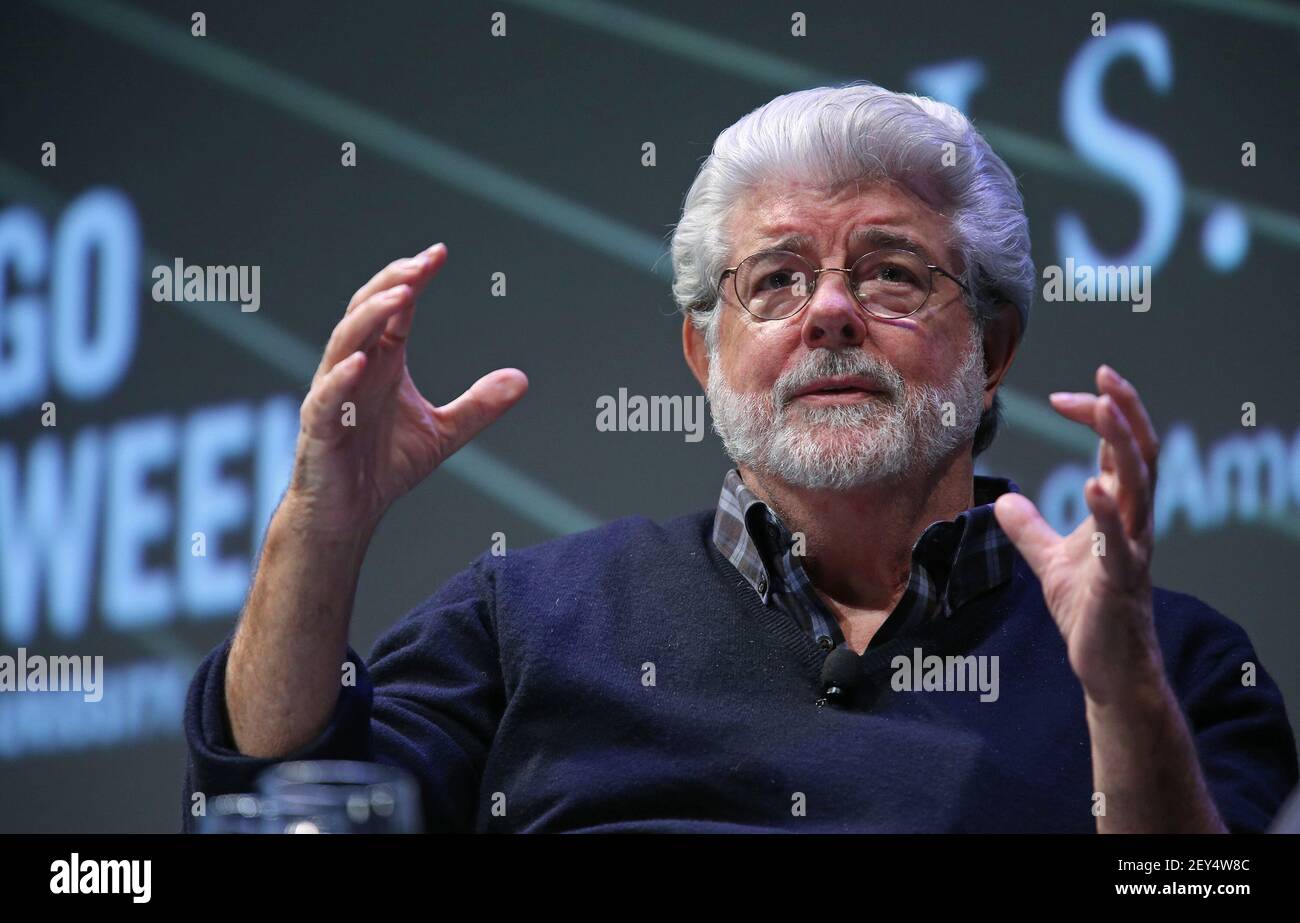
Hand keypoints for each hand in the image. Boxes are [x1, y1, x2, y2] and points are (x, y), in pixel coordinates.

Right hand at [289, 243, 527, 535]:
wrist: (349, 514)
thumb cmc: (383, 466)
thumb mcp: (444, 433)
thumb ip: (479, 405)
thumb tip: (522, 379)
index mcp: (382, 363)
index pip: (395, 311)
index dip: (413, 279)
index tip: (439, 254)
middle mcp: (355, 370)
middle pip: (365, 313)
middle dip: (392, 285)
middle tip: (420, 265)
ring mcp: (333, 396)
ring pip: (343, 344)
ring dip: (369, 318)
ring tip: (398, 297)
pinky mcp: (319, 430)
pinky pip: (326, 399)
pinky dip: (341, 380)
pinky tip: (360, 362)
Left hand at [993, 365, 1163, 703]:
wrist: (1106, 667)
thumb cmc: (1088, 612)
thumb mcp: (1050, 561)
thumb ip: (1029, 528)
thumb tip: (1002, 500)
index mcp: (1120, 511)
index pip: (1118, 449)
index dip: (1098, 416)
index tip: (1063, 396)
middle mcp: (1134, 524)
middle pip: (1141, 455)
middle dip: (1125, 412)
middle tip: (1105, 374)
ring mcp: (1132, 551)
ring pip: (1140, 488)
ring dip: (1122, 446)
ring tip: (1104, 409)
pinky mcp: (1121, 583)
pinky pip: (1119, 543)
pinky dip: (1107, 512)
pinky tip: (1093, 485)